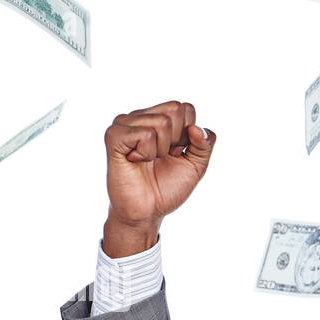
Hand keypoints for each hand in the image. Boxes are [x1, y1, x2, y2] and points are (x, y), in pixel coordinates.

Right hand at [102, 101, 215, 256]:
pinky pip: (145, 134)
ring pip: (161, 123)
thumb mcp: (196, 165)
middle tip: (161, 158)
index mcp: (158, 118)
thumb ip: (205, 144)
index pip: (185, 108)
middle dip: (176, 140)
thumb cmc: (167, 188)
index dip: (188, 135)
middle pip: (174, 110)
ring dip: (161, 150)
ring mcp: (125, 124)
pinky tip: (136, 160)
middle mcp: (141, 116)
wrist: (147, 211)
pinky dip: (147, 153)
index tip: (176, 153)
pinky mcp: (114, 136)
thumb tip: (196, 128)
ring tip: (147, 161)